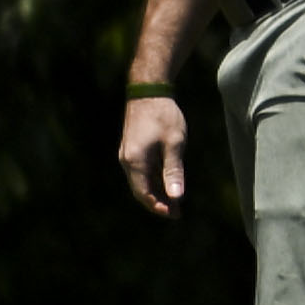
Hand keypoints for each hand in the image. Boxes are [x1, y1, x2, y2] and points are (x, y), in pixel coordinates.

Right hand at [120, 92, 190, 217]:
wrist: (148, 90)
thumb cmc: (163, 115)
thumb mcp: (174, 143)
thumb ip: (173, 170)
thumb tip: (176, 197)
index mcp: (135, 161)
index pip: (143, 194)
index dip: (158, 207)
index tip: (175, 214)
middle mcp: (126, 160)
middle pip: (140, 190)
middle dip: (158, 202)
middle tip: (177, 212)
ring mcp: (127, 154)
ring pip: (140, 181)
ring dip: (156, 191)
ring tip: (175, 201)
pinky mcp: (132, 148)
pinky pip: (140, 171)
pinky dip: (153, 179)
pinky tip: (167, 181)